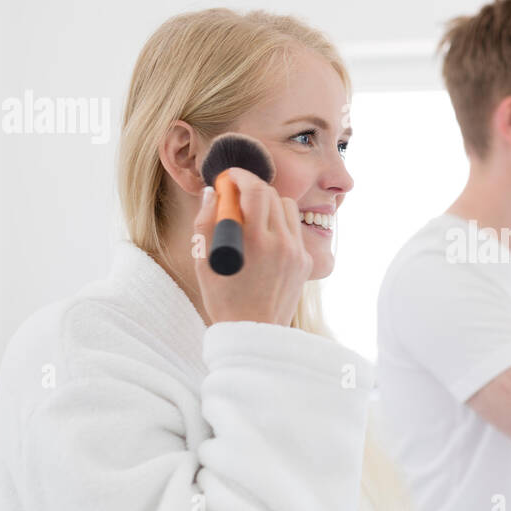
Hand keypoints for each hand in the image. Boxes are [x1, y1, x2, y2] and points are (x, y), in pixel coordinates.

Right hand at [192, 163, 311, 325]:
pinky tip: (264, 242)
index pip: (255, 188)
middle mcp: (281, 242)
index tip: (228, 178)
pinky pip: (295, 230)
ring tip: (251, 220)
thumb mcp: (204, 260)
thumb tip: (212, 193)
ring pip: (287, 207)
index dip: (239, 176)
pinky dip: (279, 226)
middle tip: (234, 197)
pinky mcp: (305, 262)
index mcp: (256, 240)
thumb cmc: (223, 298)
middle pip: (271, 193)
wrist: (253, 334)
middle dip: (251, 189)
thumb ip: (206, 221)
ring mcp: (297, 252)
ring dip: (268, 205)